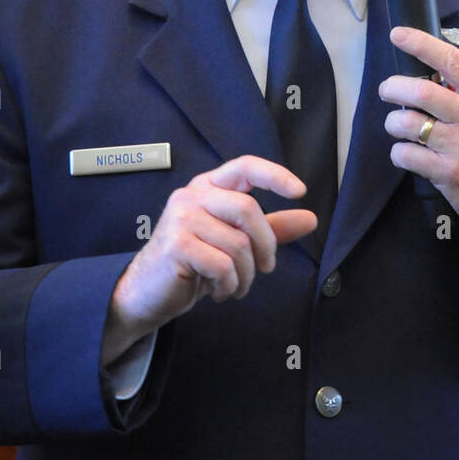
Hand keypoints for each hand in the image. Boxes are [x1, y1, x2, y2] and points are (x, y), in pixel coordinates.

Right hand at [102, 156, 316, 364]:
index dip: (275, 175)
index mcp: (208, 187)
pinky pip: (222, 266)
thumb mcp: (236, 242)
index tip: (300, 192)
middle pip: (248, 209)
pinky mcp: (175, 245)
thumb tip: (311, 219)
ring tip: (235, 285)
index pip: (245, 166)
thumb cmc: (193, 263)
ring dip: (246, 275)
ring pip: (238, 243)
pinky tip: (219, 290)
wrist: (148, 292)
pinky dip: (229, 286)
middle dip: (266, 245)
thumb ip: (271, 229)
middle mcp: (192, 196)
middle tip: (266, 268)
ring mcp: (180, 218)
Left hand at [380, 25, 458, 256]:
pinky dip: (399, 152)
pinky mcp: (448, 175)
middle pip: (421, 91)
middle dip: (393, 87)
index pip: (452, 61)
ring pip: (407, 124)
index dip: (421, 44)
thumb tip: (433, 74)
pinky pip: (406, 156)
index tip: (397, 34)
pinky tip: (408, 154)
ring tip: (397, 126)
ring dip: (393, 123)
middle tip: (387, 90)